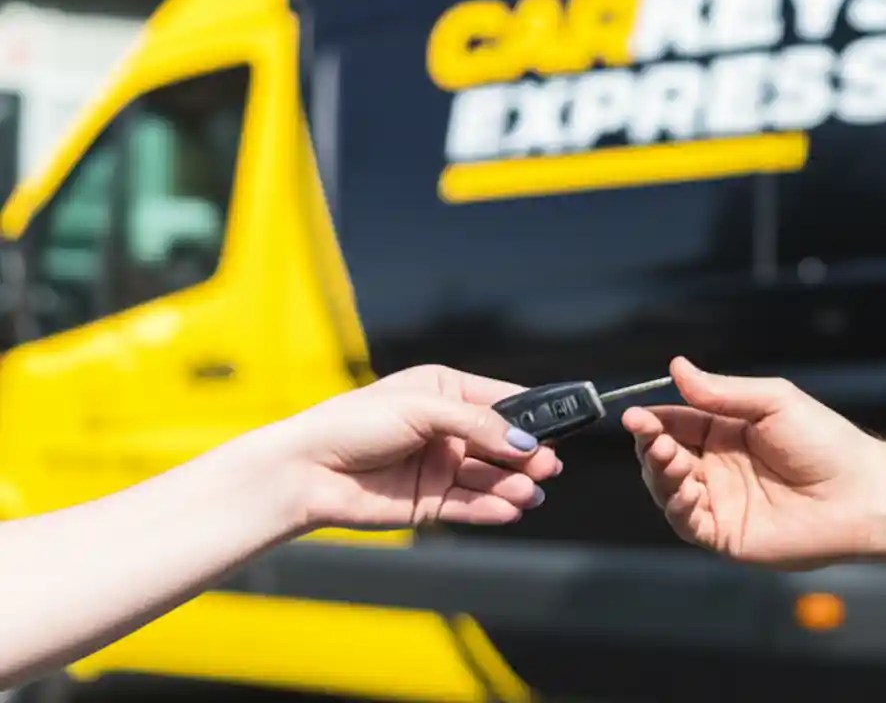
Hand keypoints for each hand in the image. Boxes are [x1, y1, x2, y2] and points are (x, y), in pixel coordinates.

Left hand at [267, 365, 560, 530]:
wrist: (307, 470)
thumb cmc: (354, 423)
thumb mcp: (421, 408)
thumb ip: (477, 425)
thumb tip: (522, 442)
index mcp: (445, 392)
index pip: (502, 402)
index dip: (532, 416)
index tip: (562, 426)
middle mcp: (448, 430)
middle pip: (502, 444)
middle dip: (527, 455)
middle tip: (547, 467)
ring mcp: (441, 467)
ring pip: (490, 478)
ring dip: (513, 485)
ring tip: (529, 493)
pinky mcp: (431, 502)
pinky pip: (471, 506)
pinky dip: (493, 508)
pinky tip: (511, 509)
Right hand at [622, 357, 885, 569]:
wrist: (861, 494)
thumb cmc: (826, 443)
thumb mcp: (773, 402)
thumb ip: (722, 391)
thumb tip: (677, 367)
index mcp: (725, 433)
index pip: (676, 424)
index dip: (653, 420)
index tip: (635, 415)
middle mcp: (716, 467)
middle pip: (664, 457)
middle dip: (651, 445)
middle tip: (648, 435)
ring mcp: (719, 502)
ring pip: (669, 489)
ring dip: (660, 473)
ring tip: (667, 456)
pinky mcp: (725, 535)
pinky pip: (688, 523)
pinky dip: (677, 507)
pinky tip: (683, 490)